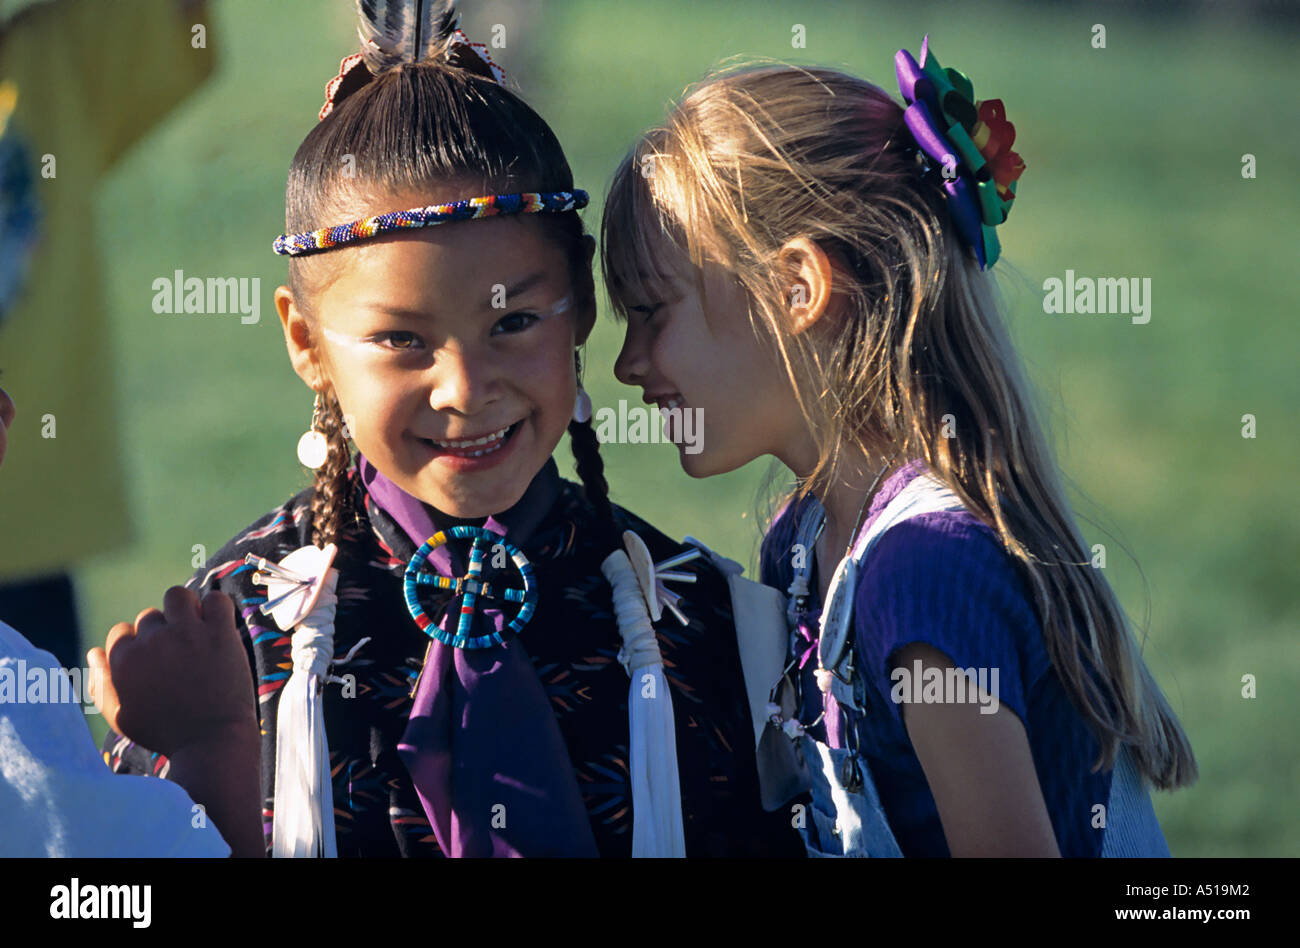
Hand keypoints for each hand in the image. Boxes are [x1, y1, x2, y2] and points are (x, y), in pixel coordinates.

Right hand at [88, 586, 257, 758]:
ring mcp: (186, 634)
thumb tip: (93, 651)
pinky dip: (217, 609)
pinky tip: (219, 628)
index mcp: (123, 659)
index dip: (138, 646)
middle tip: (181, 658)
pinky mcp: (219, 633)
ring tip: (197, 633)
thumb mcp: (121, 717)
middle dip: (162, 633)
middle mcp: (151, 641)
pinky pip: (216, 599)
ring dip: (185, 610)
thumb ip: (101, 684)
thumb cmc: (165, 734)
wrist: (211, 744)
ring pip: (178, 596)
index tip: (156, 665)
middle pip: (150, 616)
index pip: (122, 631)